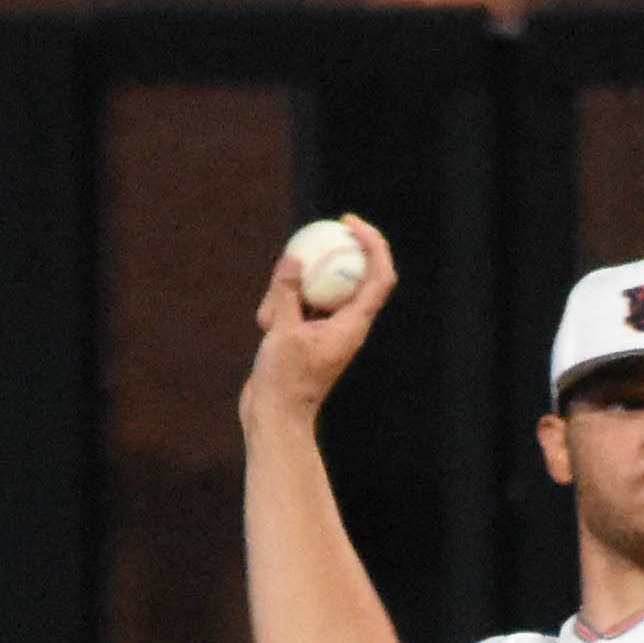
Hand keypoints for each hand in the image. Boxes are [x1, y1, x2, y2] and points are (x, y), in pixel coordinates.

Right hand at [240, 211, 398, 434]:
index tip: (349, 223)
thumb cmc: (285, 382)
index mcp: (354, 325)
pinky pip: (300, 306)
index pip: (379, 276)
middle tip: (309, 237)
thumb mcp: (282, 332)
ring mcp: (327, 331)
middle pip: (350, 276)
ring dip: (293, 289)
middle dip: (328, 255)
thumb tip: (293, 258)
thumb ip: (287, 293)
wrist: (275, 419)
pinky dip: (283, 305)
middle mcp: (347, 326)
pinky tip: (264, 320)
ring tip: (270, 313)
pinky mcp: (308, 337)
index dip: (372, 243)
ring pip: (318, 290)